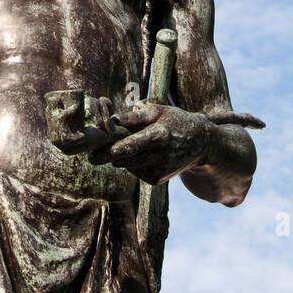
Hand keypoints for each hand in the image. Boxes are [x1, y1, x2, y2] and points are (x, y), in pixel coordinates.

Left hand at [89, 101, 213, 184]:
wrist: (199, 143)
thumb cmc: (174, 121)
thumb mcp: (157, 112)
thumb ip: (133, 118)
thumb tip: (110, 121)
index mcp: (159, 136)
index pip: (131, 146)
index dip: (111, 150)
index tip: (92, 152)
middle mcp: (159, 156)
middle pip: (123, 158)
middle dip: (107, 152)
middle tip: (95, 145)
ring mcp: (158, 171)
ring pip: (126, 164)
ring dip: (122, 155)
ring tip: (132, 141)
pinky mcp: (156, 180)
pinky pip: (134, 170)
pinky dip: (132, 161)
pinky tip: (144, 152)